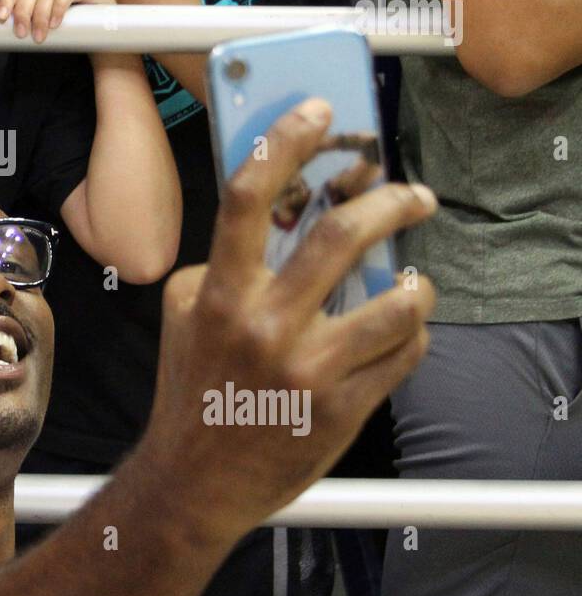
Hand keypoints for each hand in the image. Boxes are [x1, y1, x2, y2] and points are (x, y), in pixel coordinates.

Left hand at [0, 0, 115, 42]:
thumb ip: (30, 26)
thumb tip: (5, 38)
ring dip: (39, 15)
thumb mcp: (46, 29)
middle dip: (22, 12)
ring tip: (39, 36)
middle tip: (21, 34)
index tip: (1, 18)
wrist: (106, 35)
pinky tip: (55, 23)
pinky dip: (58, 7)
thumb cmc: (72, 32)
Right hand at [148, 100, 436, 543]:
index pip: (249, 199)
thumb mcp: (180, 317)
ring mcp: (307, 370)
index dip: (285, 143)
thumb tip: (270, 226)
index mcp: (217, 294)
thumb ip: (215, 268)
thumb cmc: (191, 392)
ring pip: (393, 303)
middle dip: (389, 201)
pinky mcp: (341, 409)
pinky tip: (402, 329)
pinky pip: (403, 355)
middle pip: (338, 236)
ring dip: (416, 282)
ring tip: (415, 278)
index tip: (318, 112)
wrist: (195, 483)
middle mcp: (264, 326)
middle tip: (411, 193)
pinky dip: (412, 333)